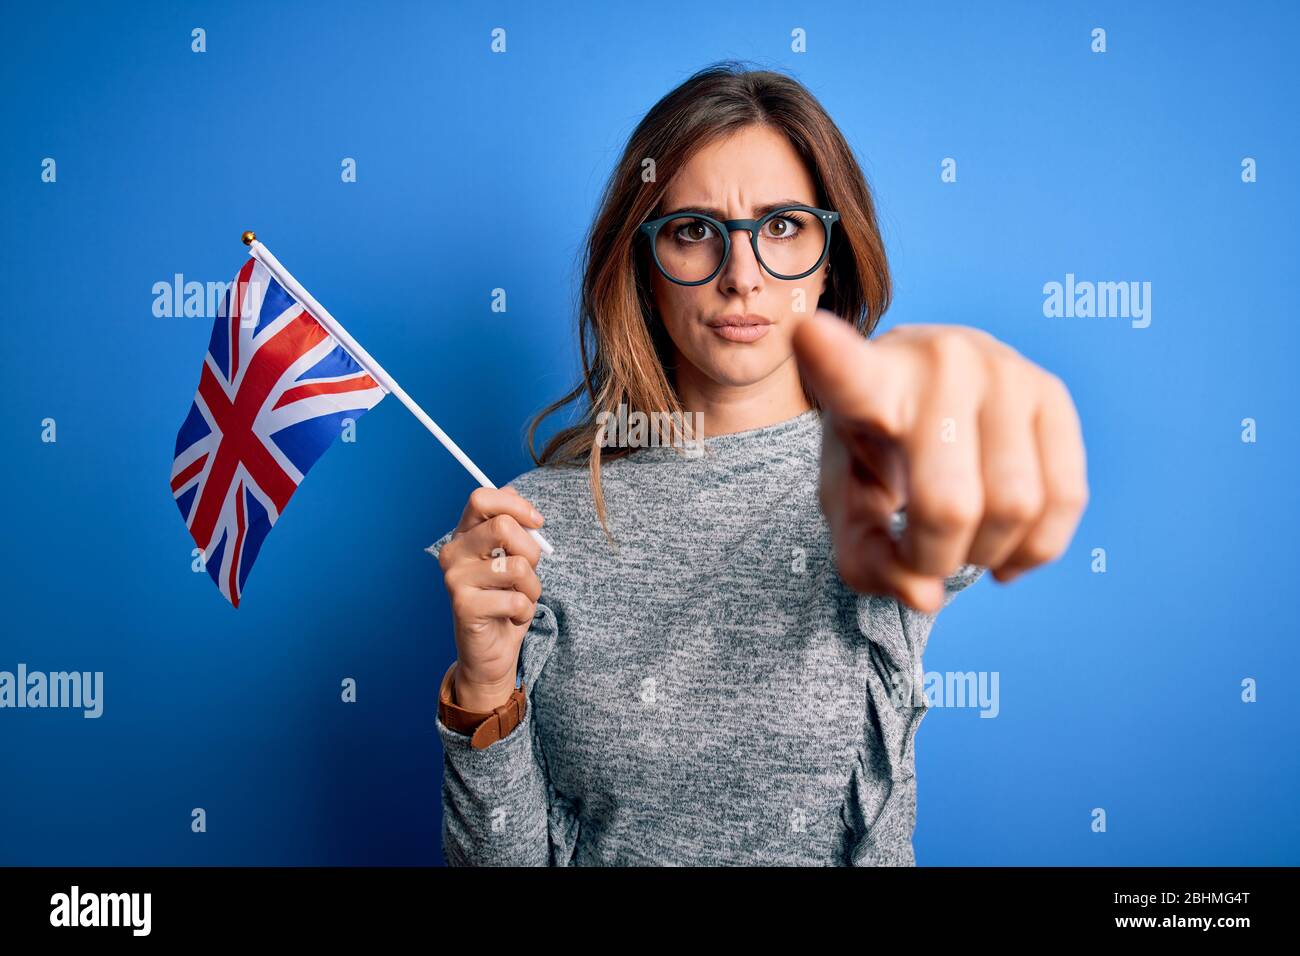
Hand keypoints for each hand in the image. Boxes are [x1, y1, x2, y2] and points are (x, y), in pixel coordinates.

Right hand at [436, 486, 545, 710]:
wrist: (490, 651)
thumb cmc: (505, 599)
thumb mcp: (513, 558)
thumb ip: (514, 528)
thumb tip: (519, 500)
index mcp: (464, 535)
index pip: (482, 497)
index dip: (516, 506)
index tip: (537, 524)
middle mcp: (452, 552)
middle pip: (503, 526)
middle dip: (531, 551)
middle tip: (528, 573)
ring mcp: (455, 579)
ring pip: (517, 565)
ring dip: (531, 587)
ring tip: (519, 599)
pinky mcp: (464, 605)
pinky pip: (516, 598)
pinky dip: (524, 610)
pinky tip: (511, 617)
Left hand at [791, 310, 1088, 612]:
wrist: (925, 391)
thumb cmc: (874, 452)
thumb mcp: (848, 504)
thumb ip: (867, 559)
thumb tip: (925, 596)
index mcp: (867, 382)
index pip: (848, 372)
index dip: (831, 357)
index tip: (805, 331)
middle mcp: (938, 362)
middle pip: (950, 504)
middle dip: (936, 558)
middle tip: (923, 554)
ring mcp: (1003, 369)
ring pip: (1016, 505)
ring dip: (987, 554)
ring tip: (962, 544)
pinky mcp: (1053, 392)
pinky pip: (1065, 497)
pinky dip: (1036, 548)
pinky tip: (1004, 549)